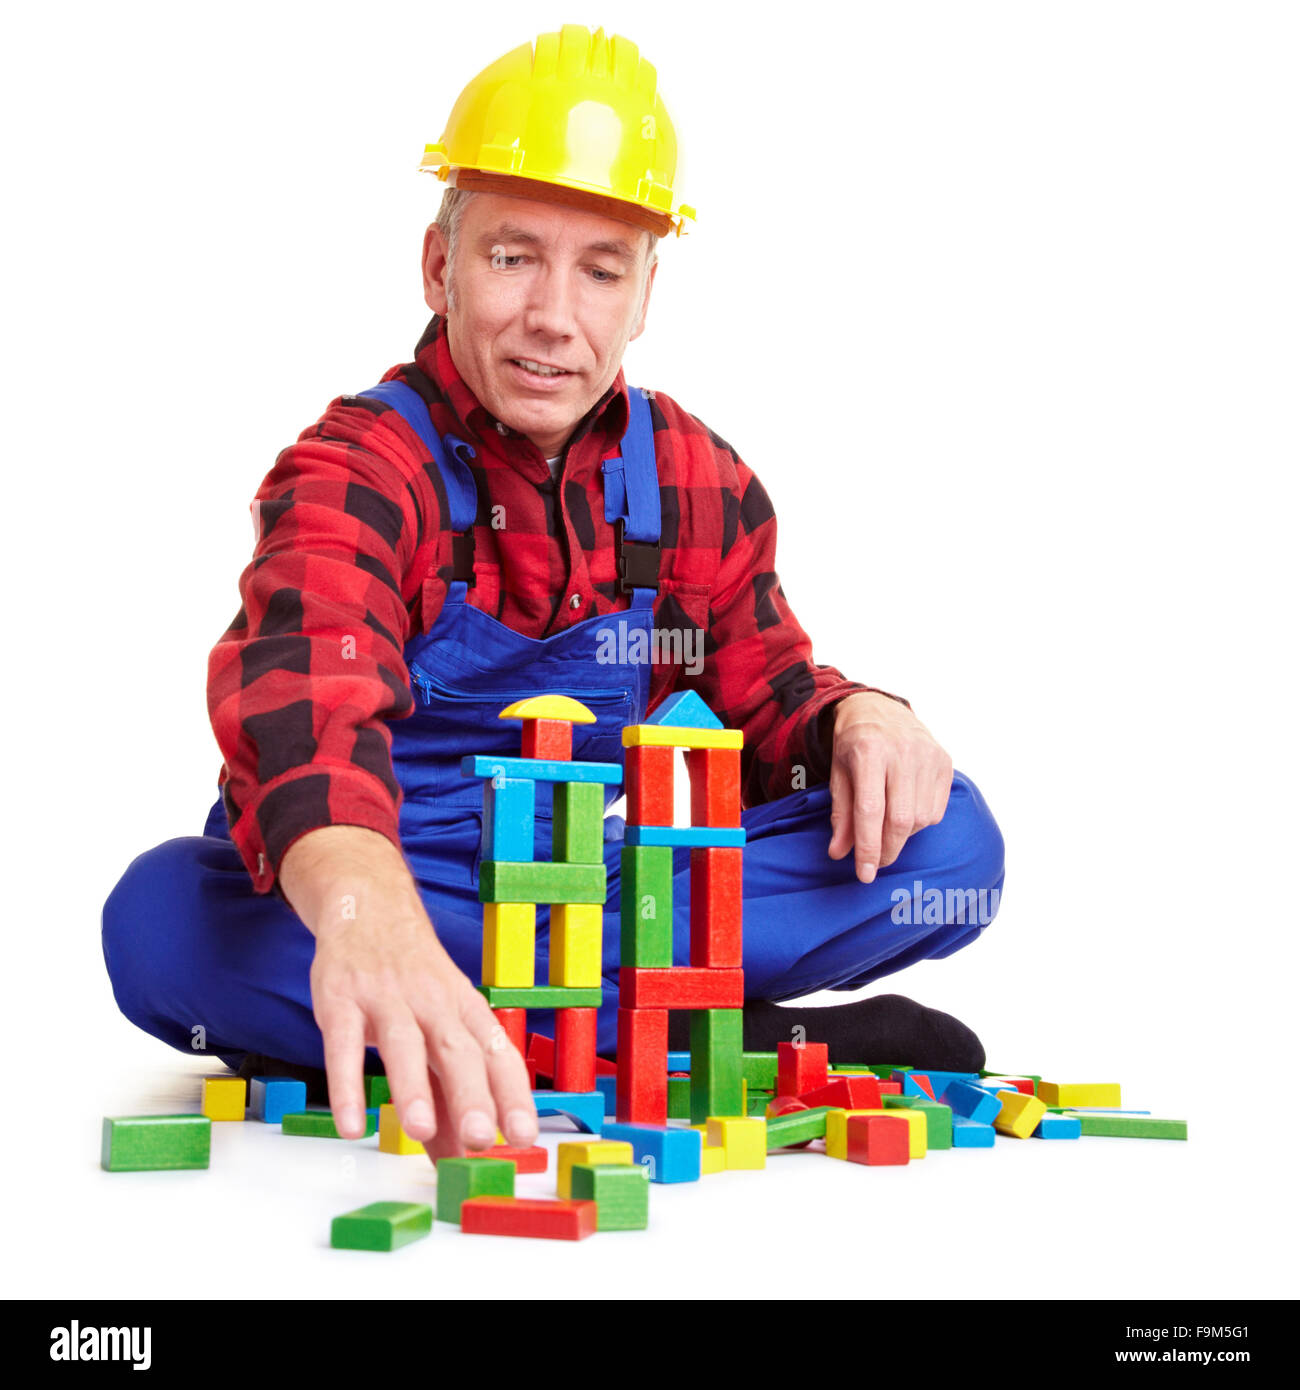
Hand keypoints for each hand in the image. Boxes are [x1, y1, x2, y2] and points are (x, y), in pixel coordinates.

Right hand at [279, 825, 537, 1157]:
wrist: (370, 908)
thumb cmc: (412, 982)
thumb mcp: (436, 1028)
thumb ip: (446, 1097)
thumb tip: (459, 1160)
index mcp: (466, 1011)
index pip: (498, 1054)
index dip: (513, 1095)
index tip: (524, 1137)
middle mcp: (434, 1003)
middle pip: (458, 1050)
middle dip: (471, 1094)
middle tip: (479, 1139)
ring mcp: (388, 999)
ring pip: (404, 1045)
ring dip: (412, 1087)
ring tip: (419, 1131)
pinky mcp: (341, 1000)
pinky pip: (344, 1045)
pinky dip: (346, 1083)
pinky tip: (350, 1123)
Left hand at [825, 692, 953, 883]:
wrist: (879, 708)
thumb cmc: (853, 744)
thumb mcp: (838, 774)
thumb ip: (841, 814)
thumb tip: (839, 854)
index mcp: (868, 751)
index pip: (870, 811)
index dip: (867, 847)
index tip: (864, 874)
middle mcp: (902, 751)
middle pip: (900, 819)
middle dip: (888, 849)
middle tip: (876, 863)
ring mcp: (928, 755)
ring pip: (921, 818)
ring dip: (903, 835)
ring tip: (887, 827)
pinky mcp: (945, 761)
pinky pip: (936, 810)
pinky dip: (919, 822)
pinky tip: (905, 811)